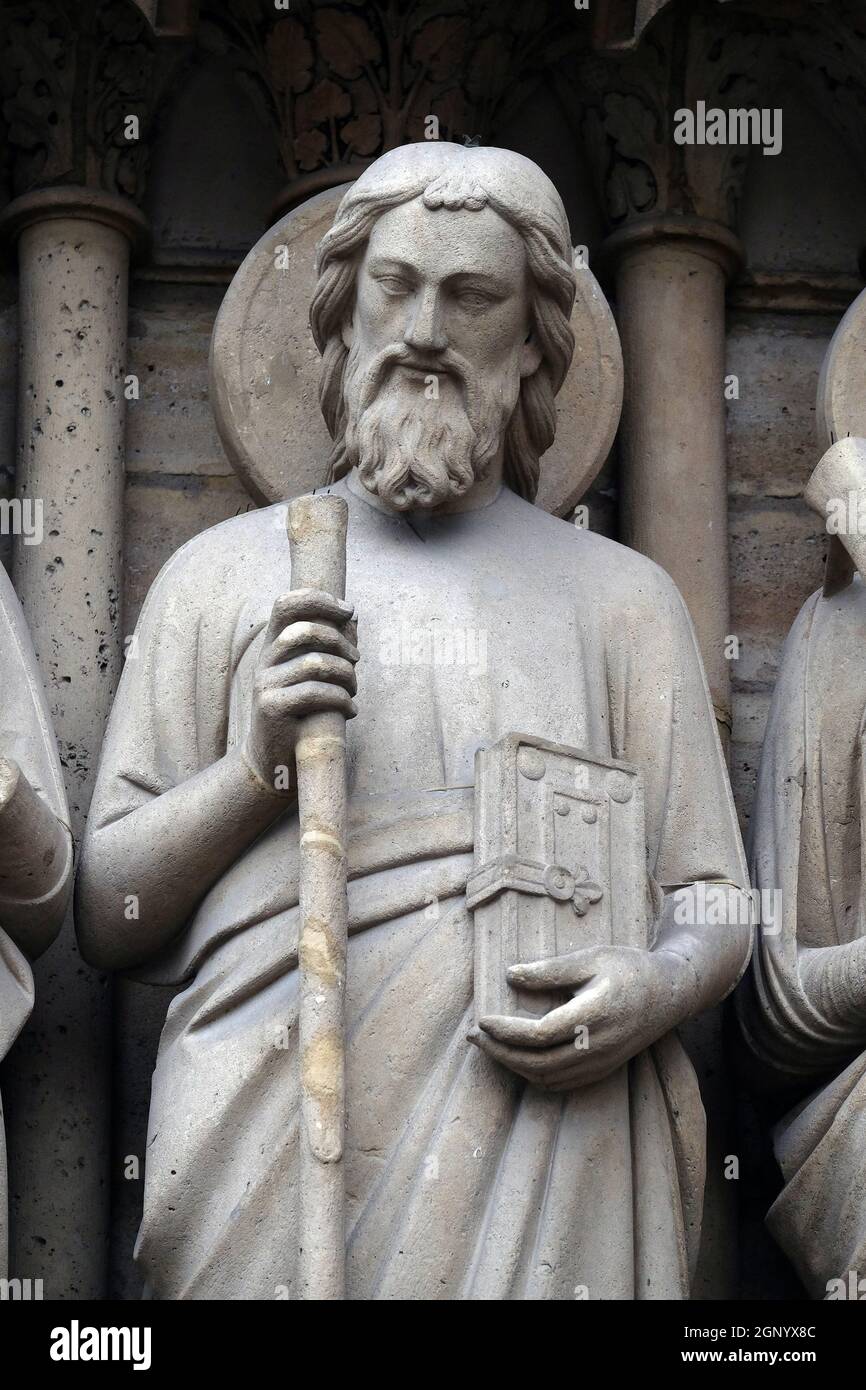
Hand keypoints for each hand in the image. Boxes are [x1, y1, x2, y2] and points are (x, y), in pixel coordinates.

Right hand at [244, 588, 358, 793]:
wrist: (272, 759)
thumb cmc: (300, 712)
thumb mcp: (308, 674)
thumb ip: (326, 646)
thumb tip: (353, 614)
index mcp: (273, 645)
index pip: (286, 603)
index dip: (319, 600)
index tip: (349, 611)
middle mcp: (265, 660)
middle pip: (305, 631)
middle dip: (341, 642)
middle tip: (356, 661)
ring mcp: (266, 683)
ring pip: (316, 663)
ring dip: (347, 676)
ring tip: (353, 691)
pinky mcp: (273, 708)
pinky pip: (317, 693)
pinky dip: (343, 700)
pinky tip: (350, 711)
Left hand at [469, 944, 695, 1091]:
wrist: (669, 994)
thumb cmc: (629, 968)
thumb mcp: (591, 957)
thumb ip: (551, 970)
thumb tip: (510, 974)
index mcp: (595, 1014)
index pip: (541, 1034)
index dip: (507, 1031)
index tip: (482, 1019)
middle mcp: (599, 1046)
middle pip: (538, 1063)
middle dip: (500, 1052)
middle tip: (473, 1036)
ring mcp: (602, 1063)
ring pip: (547, 1077)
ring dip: (512, 1065)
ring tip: (487, 1045)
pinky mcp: (603, 1070)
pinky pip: (561, 1082)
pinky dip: (532, 1074)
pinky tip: (515, 1057)